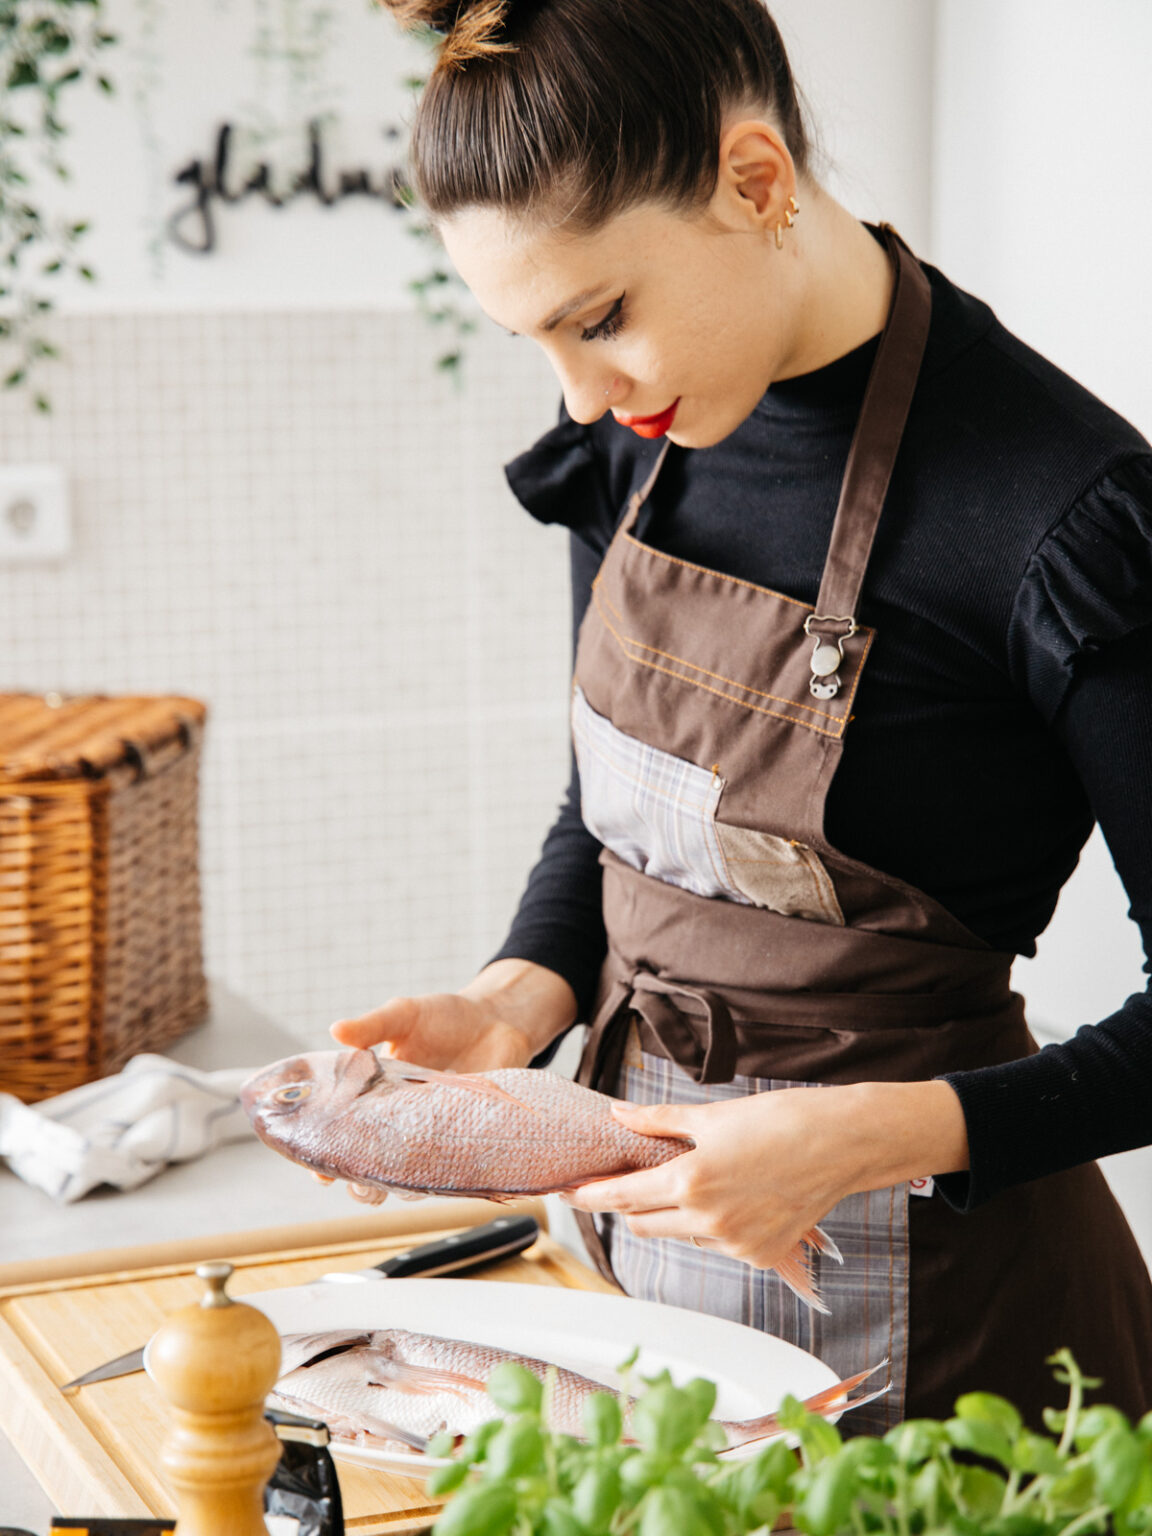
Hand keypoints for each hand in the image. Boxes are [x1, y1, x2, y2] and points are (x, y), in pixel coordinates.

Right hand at [322, 959, 577, 1204]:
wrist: (497, 1020)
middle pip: (369, 1172)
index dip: (324, 1159)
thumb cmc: (444, 1017)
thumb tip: (336, 1030)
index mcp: (372, 1098)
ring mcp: (432, 1136)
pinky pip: (450, 1170)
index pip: (340, 1137)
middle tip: (360, 1182)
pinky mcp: (465, 1139)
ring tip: (400, 1178)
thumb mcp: (404, 1015)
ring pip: (408, 1182)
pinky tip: (440, 1168)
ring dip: (400, 1187)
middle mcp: (397, 1125)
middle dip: (359, 1186)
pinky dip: (442, 1174)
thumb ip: (372, 1026)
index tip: (319, 1171)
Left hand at [561, 1079, 968, 1269]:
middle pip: (643, 1224)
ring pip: (680, 1236)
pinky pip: (717, 1246)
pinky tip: (733, 1198)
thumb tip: (619, 1115)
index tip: (569, 1194)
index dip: (590, 1196)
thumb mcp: (711, 1116)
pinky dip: (712, 1227)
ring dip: (674, 1215)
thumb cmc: (778, 1120)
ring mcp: (734, 1243)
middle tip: (631, 1181)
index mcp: (690, 1181)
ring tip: (696, 1181)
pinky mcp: (759, 1256)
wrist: (840, 1143)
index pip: (622, 1197)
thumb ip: (658, 1122)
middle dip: (631, 1206)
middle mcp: (707, 1220)